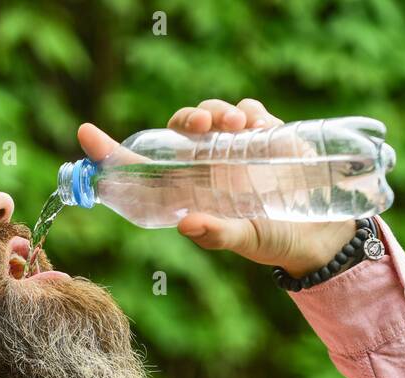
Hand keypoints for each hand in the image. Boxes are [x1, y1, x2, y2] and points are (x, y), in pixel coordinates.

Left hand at [78, 98, 355, 275]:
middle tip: (199, 126)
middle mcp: (205, 166)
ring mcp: (233, 148)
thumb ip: (216, 234)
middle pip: (178, 130)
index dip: (111, 151)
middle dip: (184, 120)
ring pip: (210, 114)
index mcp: (187, 190)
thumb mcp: (244, 240)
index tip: (86, 134)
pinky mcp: (264, 134)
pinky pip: (246, 109)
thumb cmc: (272, 240)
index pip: (140, 166)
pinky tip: (252, 124)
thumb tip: (188, 224)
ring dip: (215, 112)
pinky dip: (244, 109)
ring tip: (232, 125)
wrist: (318, 232)